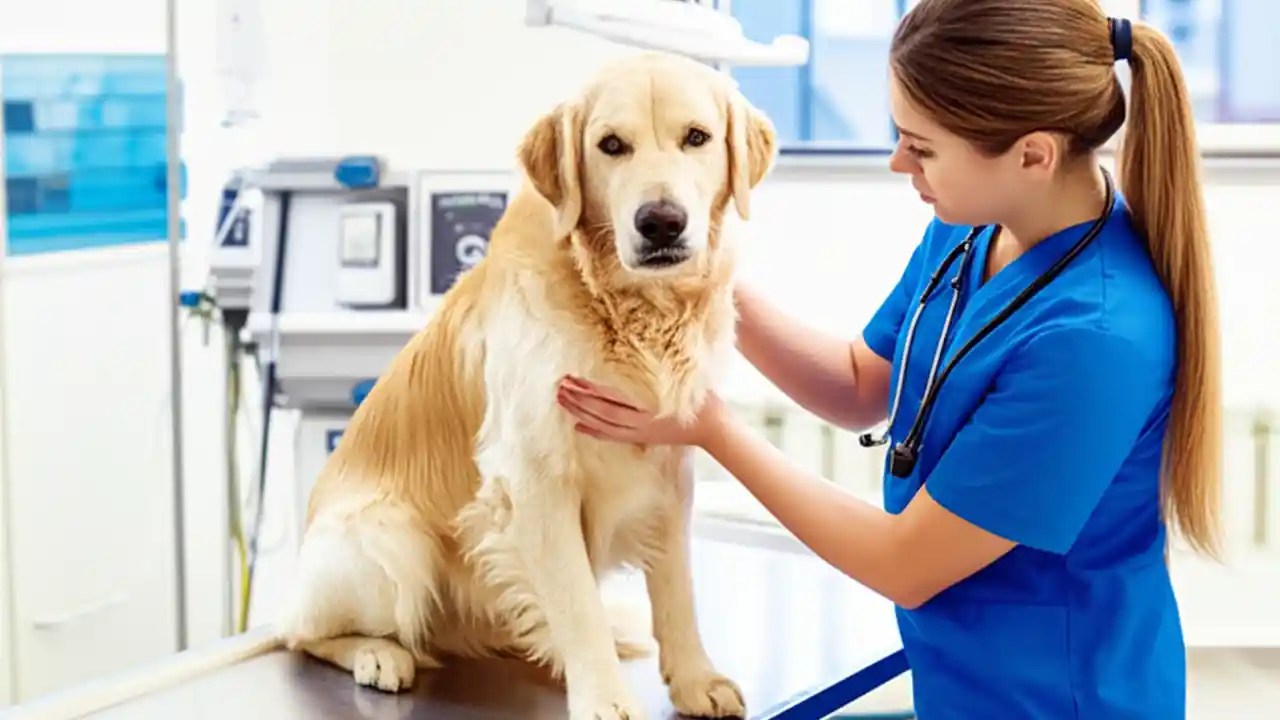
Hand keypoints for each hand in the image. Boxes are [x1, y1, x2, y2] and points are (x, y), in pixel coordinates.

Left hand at [555, 375, 723, 447]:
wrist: (712, 428)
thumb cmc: (701, 398)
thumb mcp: (685, 377)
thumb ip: (665, 366)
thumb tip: (647, 345)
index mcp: (650, 404)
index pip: (613, 396)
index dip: (590, 388)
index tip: (572, 378)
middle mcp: (641, 420)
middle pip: (602, 411)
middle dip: (579, 400)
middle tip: (560, 387)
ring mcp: (640, 432)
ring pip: (604, 424)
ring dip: (581, 413)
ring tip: (562, 401)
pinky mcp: (641, 438)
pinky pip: (612, 436)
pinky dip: (594, 431)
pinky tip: (578, 426)